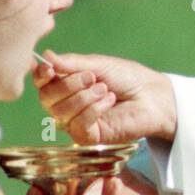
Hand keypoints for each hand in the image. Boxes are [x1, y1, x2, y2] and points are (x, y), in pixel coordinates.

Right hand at [34, 49, 176, 144]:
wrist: (154, 96)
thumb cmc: (128, 78)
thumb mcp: (99, 64)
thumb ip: (72, 63)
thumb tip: (45, 56)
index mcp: (66, 86)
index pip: (42, 83)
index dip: (41, 75)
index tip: (49, 68)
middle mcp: (67, 105)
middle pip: (46, 98)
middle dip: (68, 85)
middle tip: (92, 77)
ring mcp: (76, 123)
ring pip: (61, 112)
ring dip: (85, 97)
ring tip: (106, 89)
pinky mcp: (89, 137)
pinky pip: (78, 124)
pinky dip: (94, 109)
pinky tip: (109, 101)